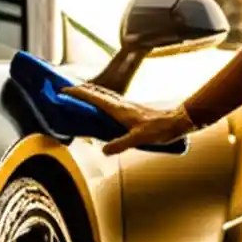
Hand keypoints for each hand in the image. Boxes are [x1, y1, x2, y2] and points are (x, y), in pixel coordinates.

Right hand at [60, 83, 196, 154]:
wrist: (176, 122)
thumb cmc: (159, 130)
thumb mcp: (138, 139)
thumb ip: (119, 144)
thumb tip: (103, 150)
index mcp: (119, 109)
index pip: (94, 98)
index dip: (79, 94)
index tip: (65, 91)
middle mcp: (121, 104)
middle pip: (97, 93)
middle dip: (81, 91)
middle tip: (67, 91)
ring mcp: (126, 106)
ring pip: (104, 96)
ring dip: (90, 94)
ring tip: (79, 96)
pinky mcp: (130, 109)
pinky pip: (110, 102)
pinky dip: (100, 100)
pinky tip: (100, 107)